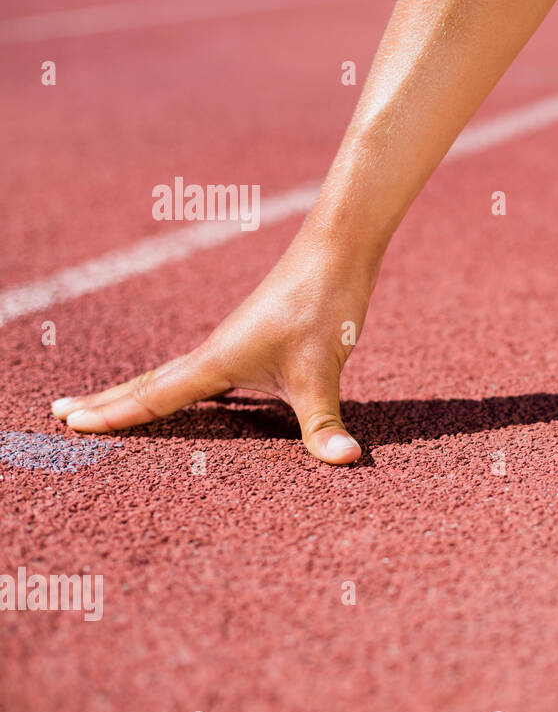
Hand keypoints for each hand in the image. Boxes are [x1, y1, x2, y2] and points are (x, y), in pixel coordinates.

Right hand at [51, 234, 371, 464]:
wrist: (337, 252)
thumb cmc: (323, 304)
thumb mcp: (324, 372)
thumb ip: (325, 422)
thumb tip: (345, 459)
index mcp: (218, 361)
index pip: (155, 396)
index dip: (115, 414)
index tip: (71, 424)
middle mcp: (216, 351)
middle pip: (150, 382)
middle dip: (107, 401)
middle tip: (60, 413)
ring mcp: (233, 343)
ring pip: (174, 373)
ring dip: (139, 390)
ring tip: (108, 404)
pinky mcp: (255, 338)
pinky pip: (205, 371)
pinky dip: (184, 384)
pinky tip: (197, 392)